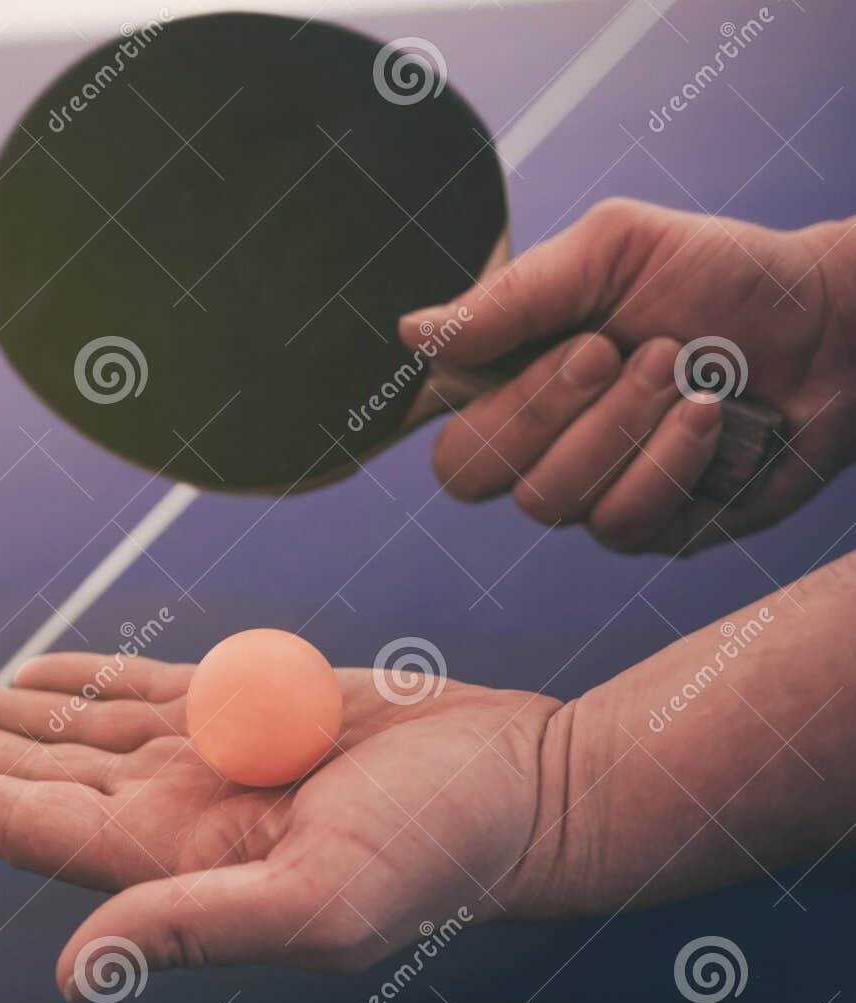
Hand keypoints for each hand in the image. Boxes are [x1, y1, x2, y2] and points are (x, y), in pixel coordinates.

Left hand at [0, 652, 562, 993]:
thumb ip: (194, 930)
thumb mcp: (320, 903)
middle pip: (41, 780)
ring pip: (82, 733)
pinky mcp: (259, 711)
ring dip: (5, 716)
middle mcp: (185, 816)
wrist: (525, 788)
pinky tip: (42, 676)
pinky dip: (88, 680)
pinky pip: (148, 690)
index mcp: (183, 863)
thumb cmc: (443, 852)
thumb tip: (73, 969)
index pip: (39, 831)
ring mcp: (218, 762)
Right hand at [400, 200, 855, 553]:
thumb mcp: (616, 251)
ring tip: (684, 365)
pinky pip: (621, 522)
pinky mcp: (650, 530)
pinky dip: (671, 458)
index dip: (462, 407)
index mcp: (516, 376)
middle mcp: (542, 445)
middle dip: (545, 406)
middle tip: (616, 347)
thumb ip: (514, 296)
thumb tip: (410, 333)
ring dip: (624, 424)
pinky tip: (711, 413)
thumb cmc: (725, 278)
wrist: (831, 328)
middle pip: (471, 474)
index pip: (438, 427)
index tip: (553, 341)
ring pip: (549, 501)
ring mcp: (592, 494)